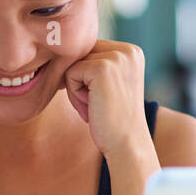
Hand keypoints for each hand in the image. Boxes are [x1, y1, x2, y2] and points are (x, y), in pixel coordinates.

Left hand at [62, 40, 151, 159]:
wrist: (127, 144)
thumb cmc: (113, 120)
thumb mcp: (110, 84)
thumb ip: (96, 64)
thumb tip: (62, 52)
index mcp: (132, 52)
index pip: (91, 50)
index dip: (87, 76)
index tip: (103, 98)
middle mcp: (128, 50)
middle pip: (81, 54)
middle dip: (81, 81)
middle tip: (99, 104)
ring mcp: (117, 57)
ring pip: (73, 64)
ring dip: (77, 89)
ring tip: (96, 106)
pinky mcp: (102, 68)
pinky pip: (69, 74)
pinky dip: (74, 94)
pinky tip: (92, 108)